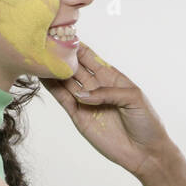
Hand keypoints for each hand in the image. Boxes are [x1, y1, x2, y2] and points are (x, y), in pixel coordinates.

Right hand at [41, 43, 170, 177]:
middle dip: (60, 56)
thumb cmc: (146, 122)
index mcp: (111, 77)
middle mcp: (96, 87)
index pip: (90, 57)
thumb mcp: (134, 98)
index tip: (63, 33)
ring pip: (66, 82)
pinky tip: (44, 77)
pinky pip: (64, 100)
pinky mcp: (80, 118)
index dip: (78, 46)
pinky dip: (54, 89)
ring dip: (53, 71)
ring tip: (39, 57)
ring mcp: (86, 102)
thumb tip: (82, 95)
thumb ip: (108, 92)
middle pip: (74, 67)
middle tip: (45, 43)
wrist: (146, 153)